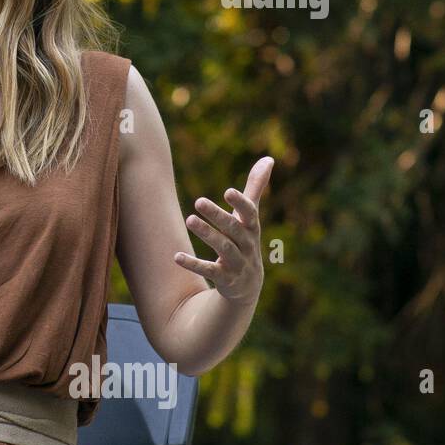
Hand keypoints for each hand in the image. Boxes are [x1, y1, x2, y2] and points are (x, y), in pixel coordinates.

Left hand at [174, 156, 274, 304]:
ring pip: (223, 248)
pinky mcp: (224, 278)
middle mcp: (247, 245)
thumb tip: (268, 158)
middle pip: (233, 230)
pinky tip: (176, 256)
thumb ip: (256, 188)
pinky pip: (209, 271)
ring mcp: (237, 263)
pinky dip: (193, 264)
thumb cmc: (246, 241)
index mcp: (252, 229)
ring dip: (207, 234)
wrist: (248, 285)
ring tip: (189, 219)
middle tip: (198, 201)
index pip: (250, 214)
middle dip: (218, 216)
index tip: (228, 191)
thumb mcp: (251, 217)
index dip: (241, 203)